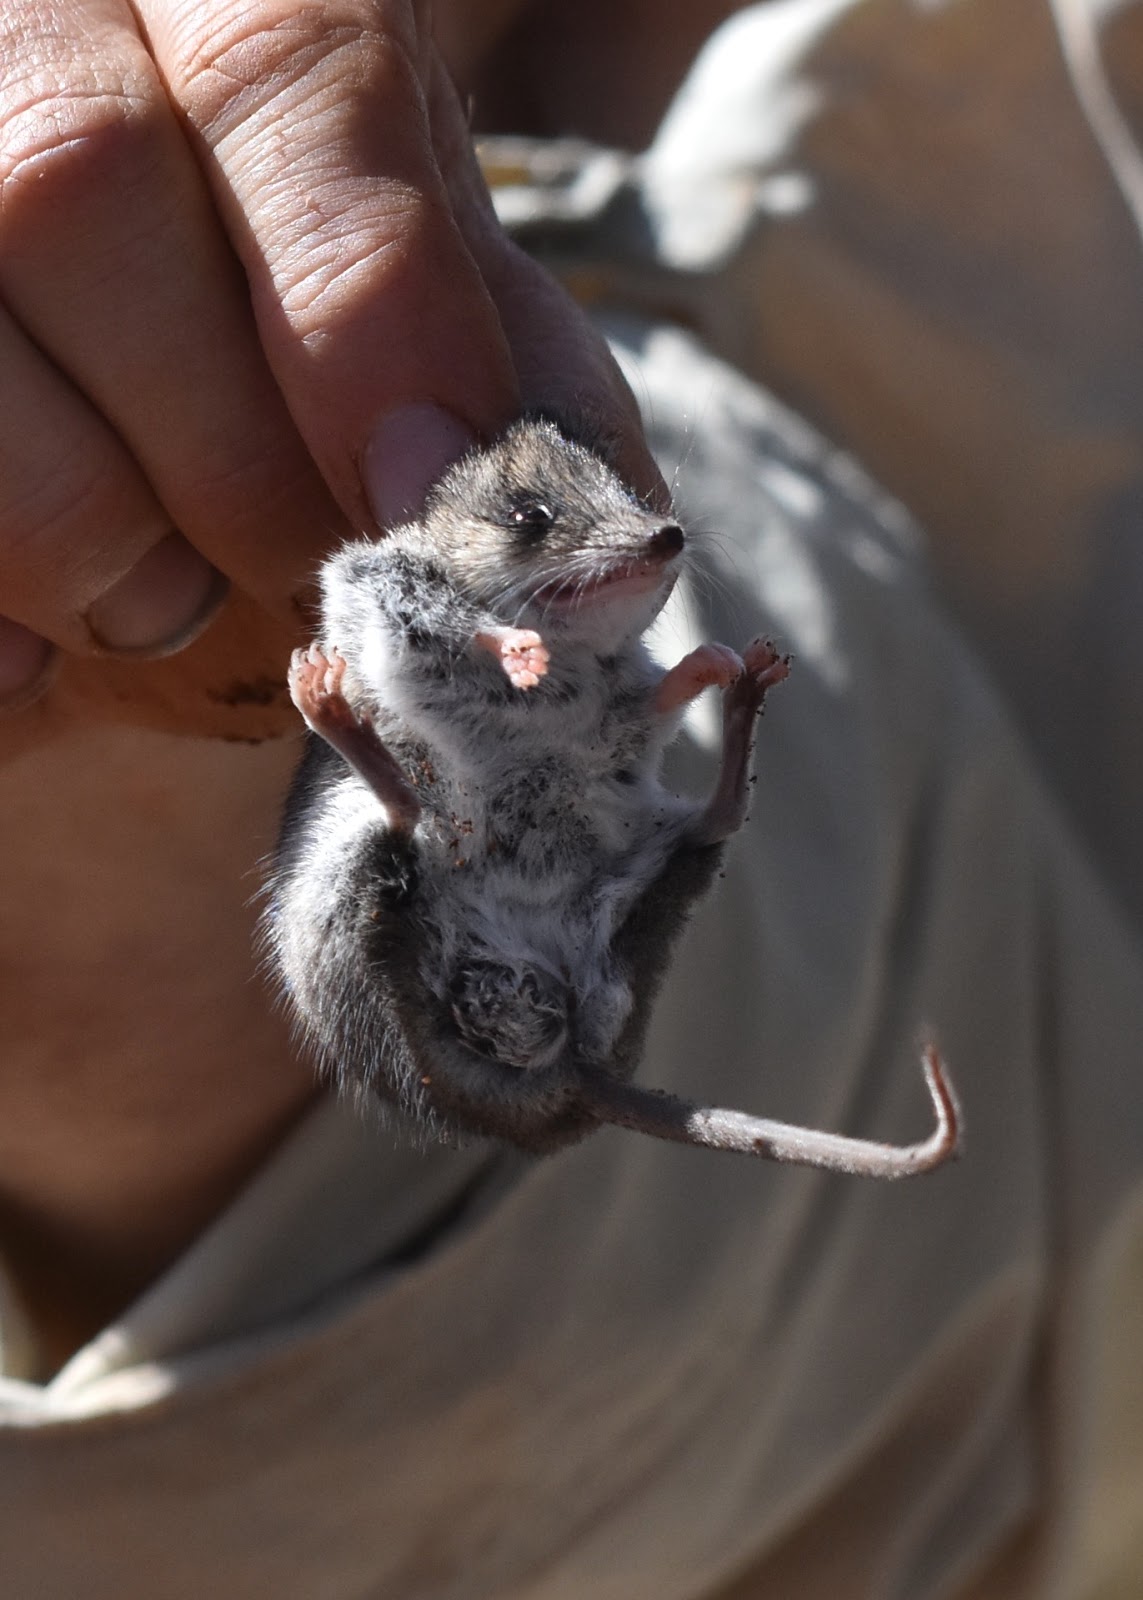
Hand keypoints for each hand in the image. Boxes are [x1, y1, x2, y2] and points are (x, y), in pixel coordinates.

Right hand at [0, 0, 656, 740]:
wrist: (104, 364)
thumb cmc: (276, 328)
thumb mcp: (417, 302)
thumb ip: (513, 373)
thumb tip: (609, 541)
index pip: (287, 52)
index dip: (365, 294)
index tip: (421, 491)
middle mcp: (23, 25)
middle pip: (82, 183)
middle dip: (227, 452)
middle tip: (300, 574)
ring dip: (88, 539)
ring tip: (155, 602)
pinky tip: (32, 637)